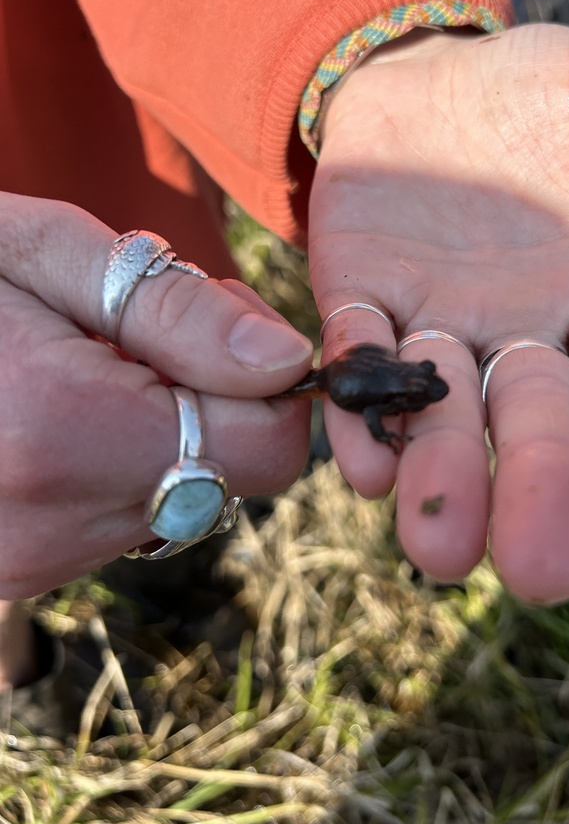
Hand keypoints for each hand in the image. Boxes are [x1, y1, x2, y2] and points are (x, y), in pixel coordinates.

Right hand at [0, 195, 313, 597]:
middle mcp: (53, 522)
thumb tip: (286, 363)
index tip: (212, 325)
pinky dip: (117, 461)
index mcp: (68, 432)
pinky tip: (53, 412)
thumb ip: (174, 311)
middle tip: (133, 332)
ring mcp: (28, 561)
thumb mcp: (43, 253)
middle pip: (230, 474)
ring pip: (181, 497)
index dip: (267, 382)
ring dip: (161, 427)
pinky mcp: (14, 571)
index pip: (270, 449)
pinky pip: (121, 516)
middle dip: (212, 397)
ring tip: (78, 368)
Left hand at [309, 23, 568, 624]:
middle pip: (543, 431)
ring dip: (443, 477)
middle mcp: (523, 339)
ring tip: (439, 546)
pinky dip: (358, 402)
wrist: (430, 71)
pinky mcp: (359, 291)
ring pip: (445, 415)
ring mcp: (437, 321)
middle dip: (544, 496)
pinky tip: (364, 461)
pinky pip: (357, 351)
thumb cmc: (540, 94)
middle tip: (540, 569)